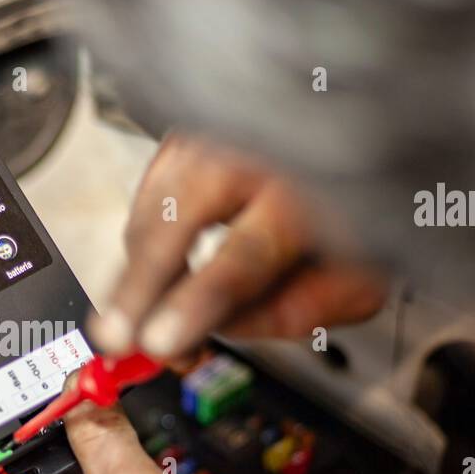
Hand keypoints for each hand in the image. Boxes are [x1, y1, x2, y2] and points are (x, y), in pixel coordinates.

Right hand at [89, 133, 387, 358]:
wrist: (361, 139)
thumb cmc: (361, 214)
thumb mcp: (358, 279)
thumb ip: (294, 313)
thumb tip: (216, 328)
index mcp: (313, 192)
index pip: (243, 256)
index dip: (196, 302)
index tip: (161, 342)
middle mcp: (261, 151)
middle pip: (179, 213)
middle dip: (140, 283)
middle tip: (114, 336)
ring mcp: (222, 132)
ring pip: (156, 201)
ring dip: (138, 265)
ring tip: (132, 315)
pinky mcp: (194, 131)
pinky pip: (153, 187)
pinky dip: (146, 231)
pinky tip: (155, 268)